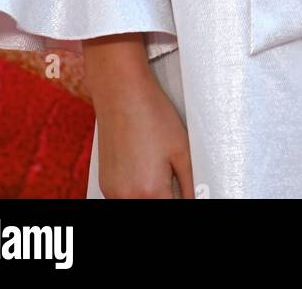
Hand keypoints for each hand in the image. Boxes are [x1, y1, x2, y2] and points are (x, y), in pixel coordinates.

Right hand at [93, 69, 193, 198]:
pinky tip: (143, 169)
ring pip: (139, 205)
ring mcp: (112, 192)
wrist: (121, 92)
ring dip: (151, 196)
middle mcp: (127, 197)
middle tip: (172, 177)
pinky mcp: (105, 184)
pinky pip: (125, 198)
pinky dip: (136, 191)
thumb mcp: (182, 150)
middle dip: (166, 196)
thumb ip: (190, 184)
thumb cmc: (151, 114)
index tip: (186, 192)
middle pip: (154, 207)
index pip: (174, 208)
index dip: (182, 199)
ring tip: (158, 170)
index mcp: (150, 191)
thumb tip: (196, 197)